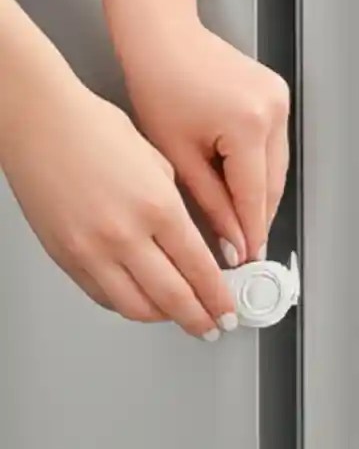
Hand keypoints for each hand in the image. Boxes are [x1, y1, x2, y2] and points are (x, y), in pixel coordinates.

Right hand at [1, 81, 236, 340]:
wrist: (39, 121)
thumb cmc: (95, 131)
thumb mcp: (160, 165)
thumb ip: (178, 209)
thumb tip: (196, 246)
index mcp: (158, 208)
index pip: (200, 270)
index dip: (219, 299)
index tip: (229, 310)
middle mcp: (125, 235)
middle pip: (173, 298)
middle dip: (200, 320)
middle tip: (214, 327)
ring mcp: (91, 249)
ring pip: (136, 307)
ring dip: (164, 318)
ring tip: (181, 318)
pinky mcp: (65, 256)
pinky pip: (103, 295)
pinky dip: (127, 304)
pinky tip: (143, 301)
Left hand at [114, 23, 290, 268]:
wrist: (163, 36)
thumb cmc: (159, 81)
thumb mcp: (177, 153)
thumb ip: (210, 202)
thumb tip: (231, 238)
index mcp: (247, 125)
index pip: (255, 195)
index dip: (251, 231)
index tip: (246, 257)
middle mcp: (272, 111)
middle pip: (273, 184)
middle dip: (258, 217)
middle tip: (244, 247)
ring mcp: (280, 102)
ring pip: (278, 168)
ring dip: (261, 195)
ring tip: (242, 221)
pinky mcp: (278, 97)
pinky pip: (275, 147)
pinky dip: (261, 169)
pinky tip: (244, 184)